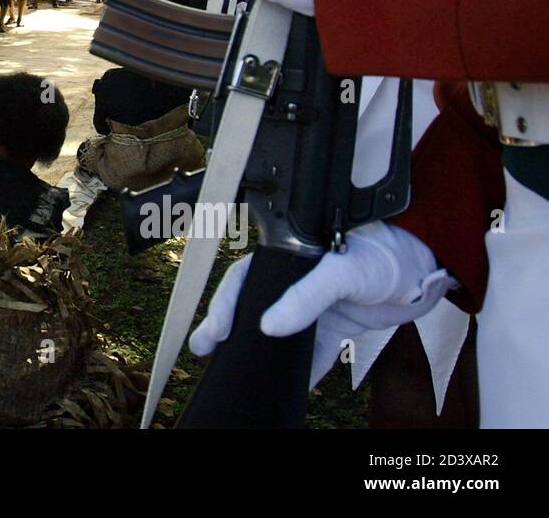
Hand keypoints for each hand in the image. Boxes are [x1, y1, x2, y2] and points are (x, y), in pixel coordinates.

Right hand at [189, 221, 453, 388]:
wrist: (429, 268)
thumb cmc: (386, 252)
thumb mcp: (343, 270)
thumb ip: (306, 297)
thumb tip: (270, 325)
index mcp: (289, 257)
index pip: (245, 280)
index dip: (226, 304)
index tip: (217, 331)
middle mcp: (296, 281)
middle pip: (252, 306)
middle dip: (227, 328)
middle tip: (206, 349)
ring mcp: (315, 306)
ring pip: (279, 333)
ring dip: (261, 352)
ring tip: (239, 372)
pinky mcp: (336, 327)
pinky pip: (314, 352)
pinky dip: (304, 369)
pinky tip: (293, 384)